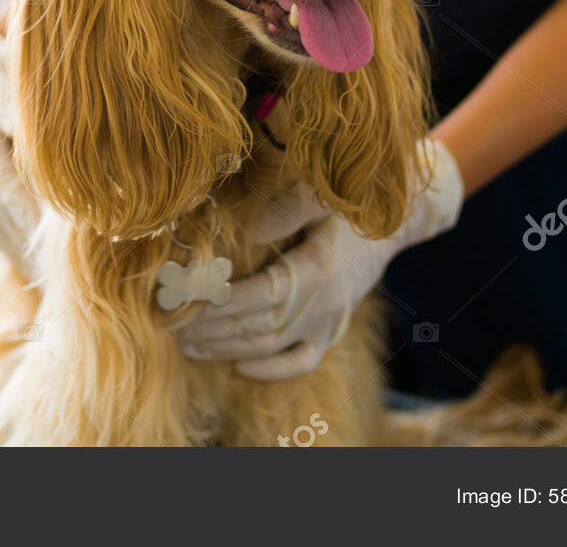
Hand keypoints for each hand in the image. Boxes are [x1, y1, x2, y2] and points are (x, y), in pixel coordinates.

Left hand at [175, 139, 462, 379]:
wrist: (396, 223)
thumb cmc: (349, 203)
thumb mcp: (321, 197)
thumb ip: (284, 209)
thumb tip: (243, 223)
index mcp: (317, 268)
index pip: (257, 294)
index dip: (218, 303)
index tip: (182, 300)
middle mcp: (325, 302)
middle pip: (259, 326)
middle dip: (211, 330)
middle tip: (170, 327)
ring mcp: (331, 321)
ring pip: (273, 346)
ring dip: (227, 349)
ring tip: (188, 345)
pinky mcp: (334, 331)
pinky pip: (302, 361)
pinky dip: (271, 370)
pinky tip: (239, 367)